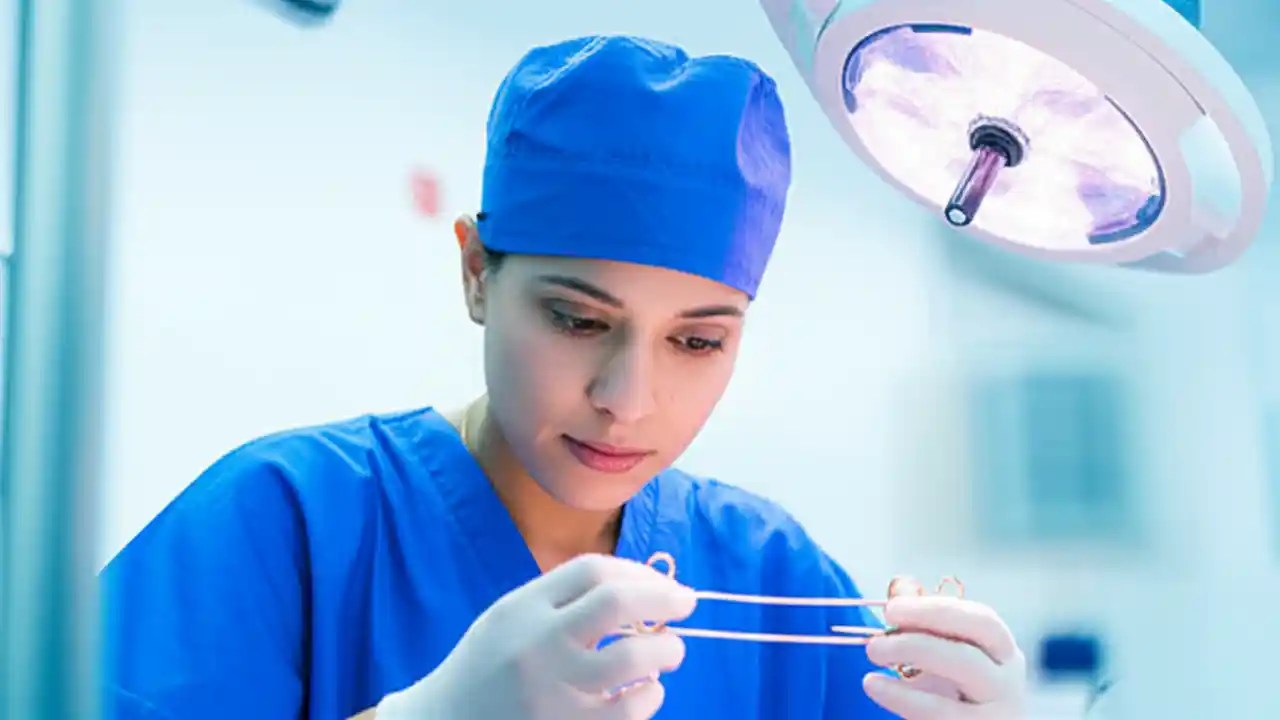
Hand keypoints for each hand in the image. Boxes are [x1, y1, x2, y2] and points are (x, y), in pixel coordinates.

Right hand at [377, 554, 696, 719]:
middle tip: (686, 603)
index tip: (662, 582)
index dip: (639, 571)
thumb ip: (564, 599)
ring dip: (665, 651)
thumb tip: (643, 588)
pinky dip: (650, 696)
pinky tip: (646, 692)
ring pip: (632, 661)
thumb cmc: (490, 666)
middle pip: (615, 605)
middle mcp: (537, 645)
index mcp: (522, 608)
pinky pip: (629, 710)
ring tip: (668, 653)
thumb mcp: (511, 617)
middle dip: (664, 598)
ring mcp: (552, 692)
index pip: (592, 571)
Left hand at [861, 579, 1026, 718]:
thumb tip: (899, 585)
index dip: (936, 611)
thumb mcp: (938, 648)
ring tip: (873, 653)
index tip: (892, 609)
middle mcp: (1007, 683)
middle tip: (876, 640)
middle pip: (969, 657)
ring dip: (911, 661)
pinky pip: (939, 714)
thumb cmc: (950, 686)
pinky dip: (902, 698)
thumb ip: (920, 616)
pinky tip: (873, 684)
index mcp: (1002, 651)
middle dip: (918, 642)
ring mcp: (996, 714)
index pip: (981, 622)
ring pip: (957, 688)